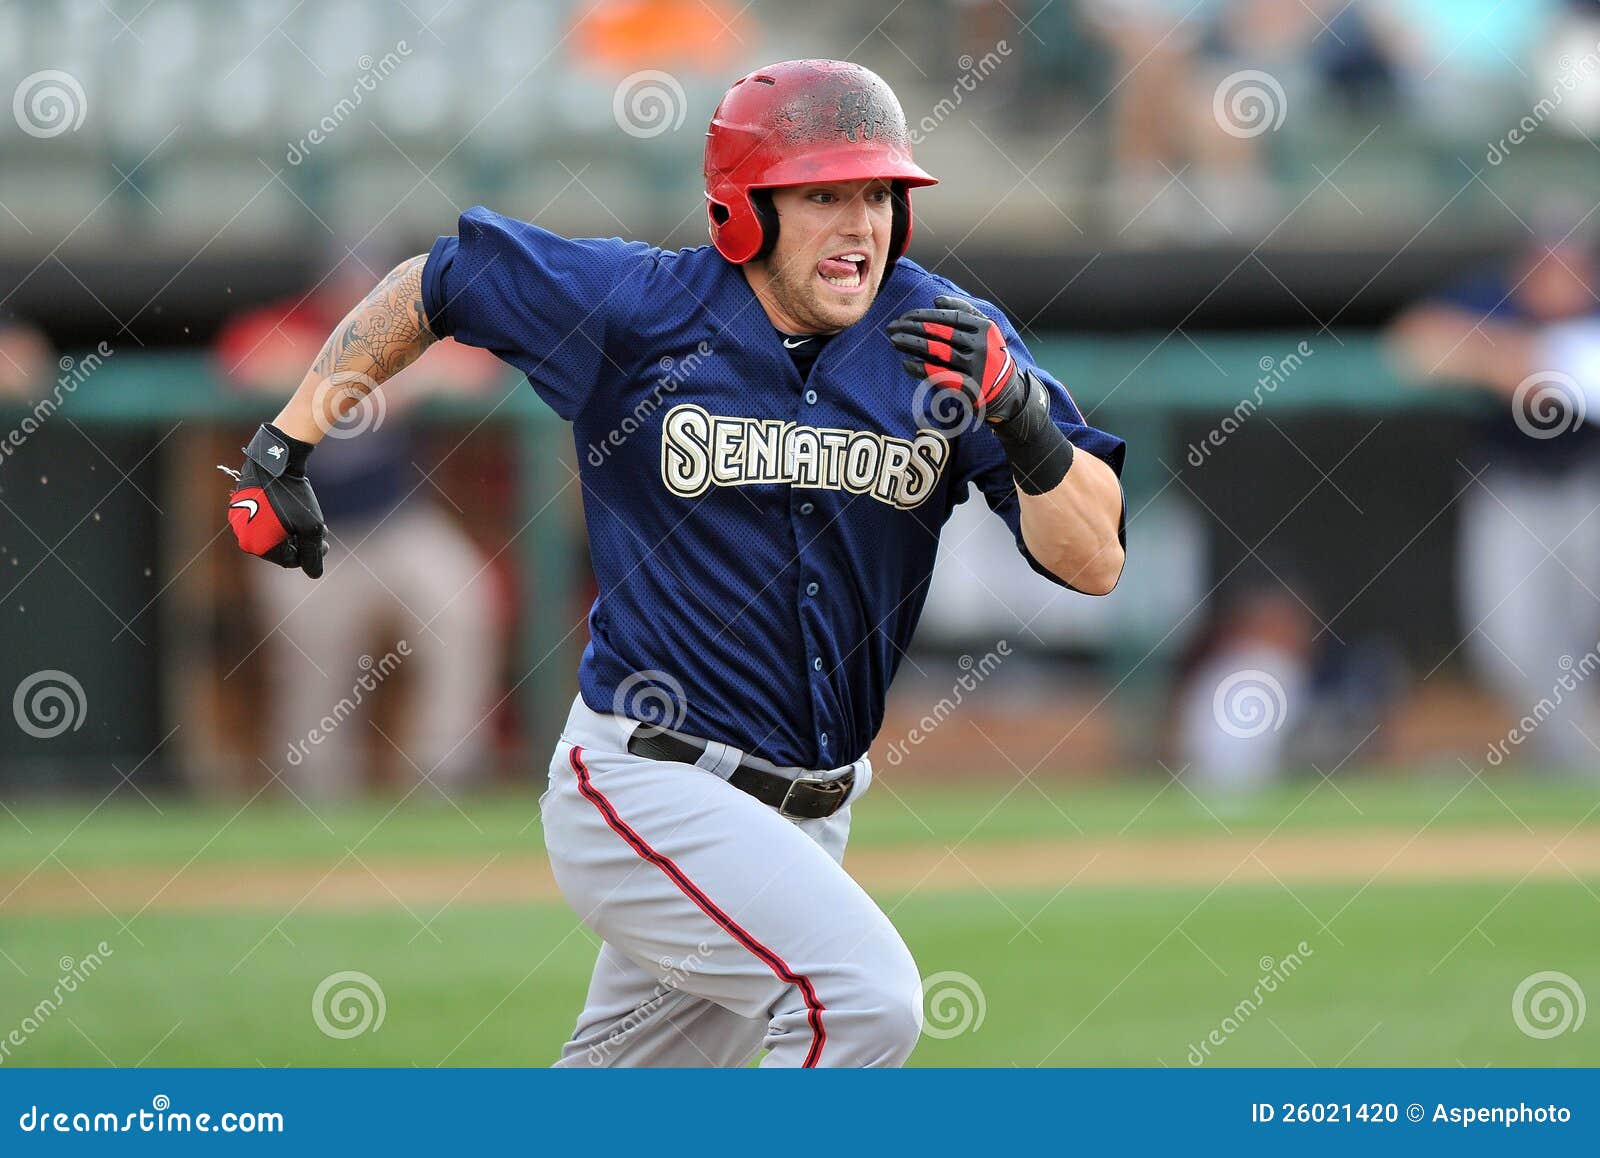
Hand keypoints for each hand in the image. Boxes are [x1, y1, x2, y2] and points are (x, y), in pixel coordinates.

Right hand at [221, 424, 327, 578]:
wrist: (275, 461)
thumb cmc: (293, 497)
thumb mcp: (311, 528)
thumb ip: (313, 554)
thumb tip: (315, 575)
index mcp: (255, 546)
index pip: (289, 560)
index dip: (311, 554)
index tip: (324, 541)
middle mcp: (242, 536)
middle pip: (280, 547)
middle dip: (302, 541)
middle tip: (321, 529)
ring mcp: (239, 520)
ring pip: (272, 533)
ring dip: (293, 530)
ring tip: (309, 518)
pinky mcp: (241, 505)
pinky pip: (263, 519)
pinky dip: (280, 518)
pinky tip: (294, 509)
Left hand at [888, 295, 1026, 423]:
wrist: (1006, 391)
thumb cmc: (989, 355)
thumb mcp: (985, 331)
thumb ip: (964, 312)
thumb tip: (936, 300)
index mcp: (985, 328)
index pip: (950, 316)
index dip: (925, 315)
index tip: (906, 316)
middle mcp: (981, 346)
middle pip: (940, 332)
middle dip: (912, 327)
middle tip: (893, 326)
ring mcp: (974, 366)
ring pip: (936, 351)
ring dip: (911, 344)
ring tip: (893, 340)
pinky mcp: (967, 386)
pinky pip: (938, 374)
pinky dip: (920, 368)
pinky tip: (906, 363)